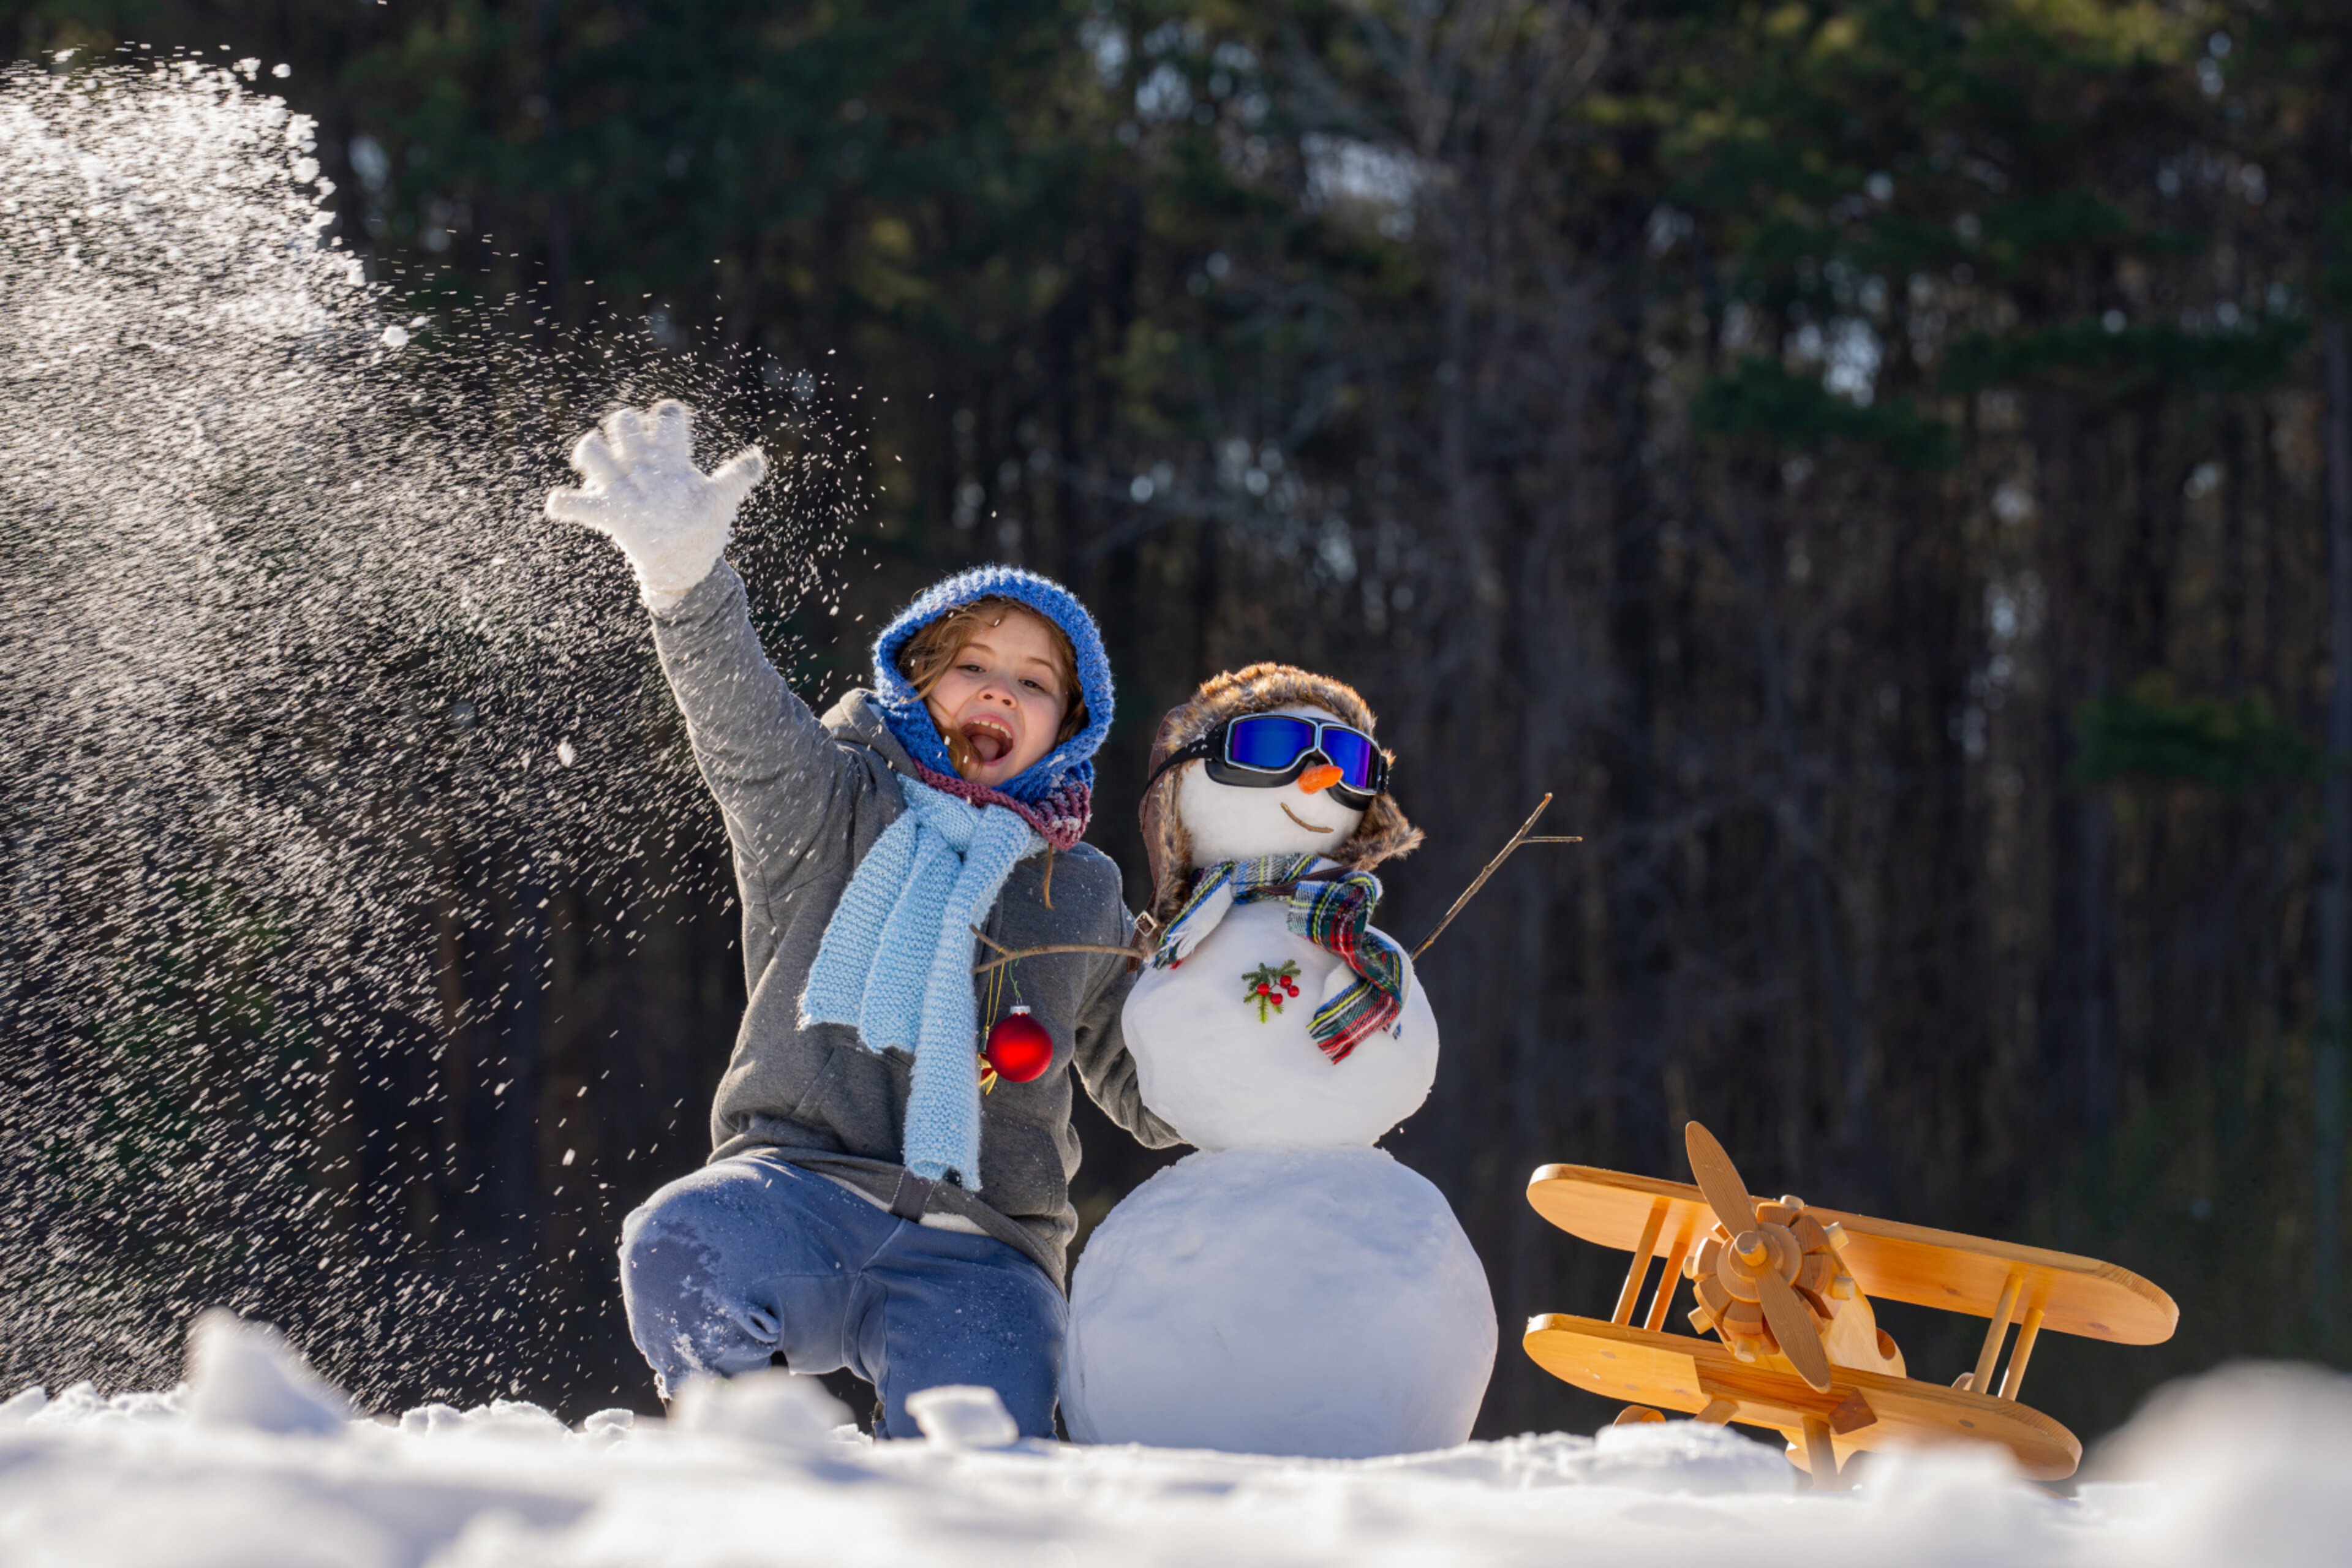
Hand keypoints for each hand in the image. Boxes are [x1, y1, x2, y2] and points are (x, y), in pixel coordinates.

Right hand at [546, 400, 765, 610]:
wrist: (683, 560)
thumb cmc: (701, 524)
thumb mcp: (721, 501)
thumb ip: (736, 477)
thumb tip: (758, 459)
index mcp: (670, 456)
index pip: (665, 419)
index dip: (667, 417)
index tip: (670, 426)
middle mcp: (641, 464)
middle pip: (625, 424)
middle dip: (627, 428)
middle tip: (638, 452)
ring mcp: (621, 486)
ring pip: (593, 451)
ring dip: (591, 452)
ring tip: (596, 468)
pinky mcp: (606, 512)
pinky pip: (574, 503)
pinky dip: (563, 503)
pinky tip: (560, 505)